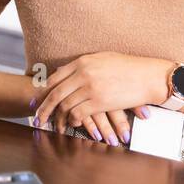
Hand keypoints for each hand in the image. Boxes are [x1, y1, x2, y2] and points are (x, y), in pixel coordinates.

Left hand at [32, 52, 168, 139]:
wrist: (148, 76)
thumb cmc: (129, 67)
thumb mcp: (103, 58)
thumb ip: (85, 64)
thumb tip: (69, 70)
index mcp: (83, 61)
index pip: (55, 77)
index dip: (43, 91)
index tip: (35, 100)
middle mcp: (83, 73)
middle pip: (55, 93)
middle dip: (43, 107)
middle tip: (36, 117)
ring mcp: (90, 88)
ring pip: (65, 105)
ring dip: (57, 118)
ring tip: (53, 125)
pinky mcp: (99, 102)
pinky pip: (78, 113)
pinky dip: (72, 120)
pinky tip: (72, 124)